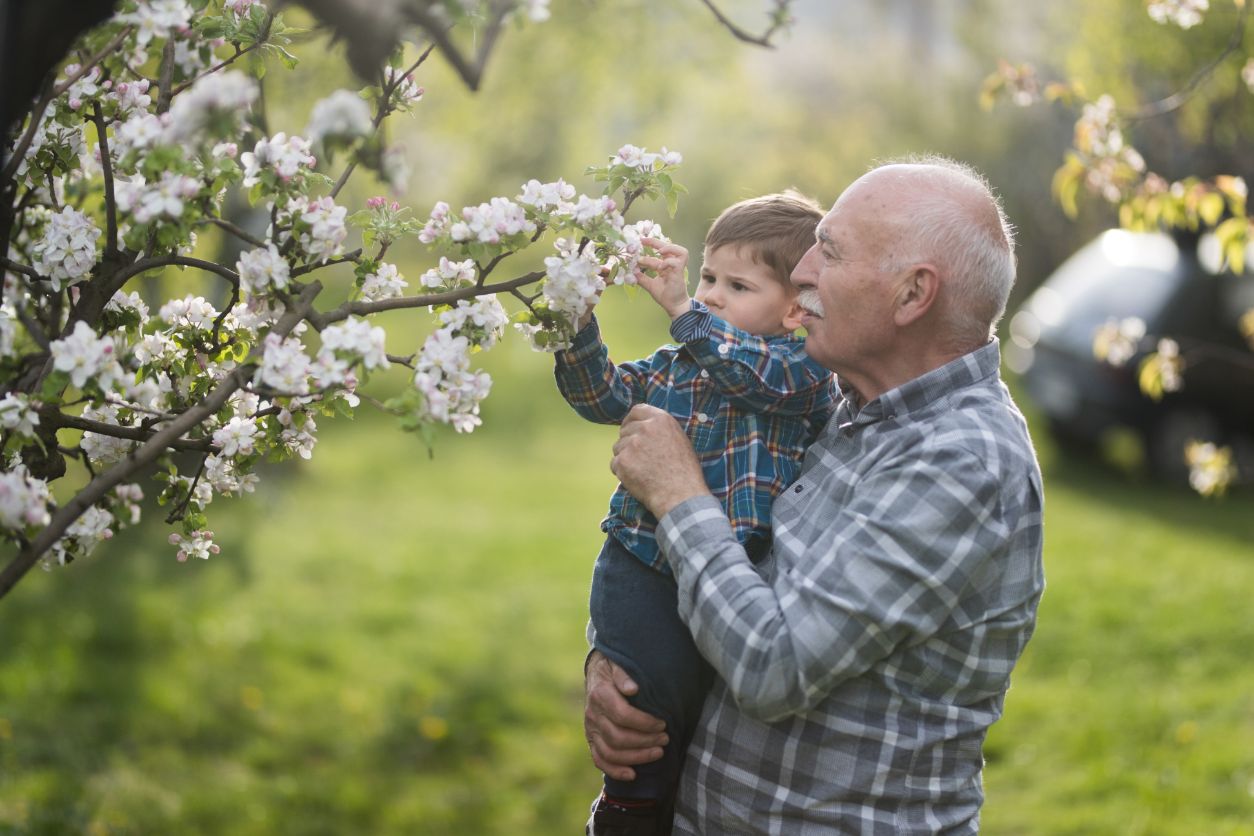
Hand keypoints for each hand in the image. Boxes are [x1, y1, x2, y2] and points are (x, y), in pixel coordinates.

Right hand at [584, 651, 667, 780]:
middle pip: (618, 737)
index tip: (663, 723)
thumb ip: (623, 674)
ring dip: (636, 757)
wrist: (598, 671)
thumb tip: (632, 688)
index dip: (645, 723)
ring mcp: (591, 729)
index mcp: (600, 694)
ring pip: (611, 752)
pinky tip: (633, 774)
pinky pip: (599, 759)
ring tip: (658, 753)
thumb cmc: (614, 666)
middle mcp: (593, 714)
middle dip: (645, 741)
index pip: (622, 715)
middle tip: (665, 738)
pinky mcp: (591, 739)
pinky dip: (615, 770)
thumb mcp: (617, 662)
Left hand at [611, 404, 709, 518]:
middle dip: (629, 443)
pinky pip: (615, 464)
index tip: (631, 429)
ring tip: (642, 471)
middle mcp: (645, 428)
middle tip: (641, 459)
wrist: (680, 495)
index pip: (637, 410)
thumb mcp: (679, 440)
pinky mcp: (622, 462)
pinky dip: (622, 472)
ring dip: (625, 458)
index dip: (632, 421)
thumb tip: (643, 426)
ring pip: (618, 447)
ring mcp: (631, 444)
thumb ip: (660, 429)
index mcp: (661, 419)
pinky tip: (637, 479)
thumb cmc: (684, 472)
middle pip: (625, 431)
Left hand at [634, 238, 691, 319]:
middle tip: (643, 240)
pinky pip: (676, 263)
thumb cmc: (665, 295)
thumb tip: (631, 271)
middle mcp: (673, 265)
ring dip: (669, 248)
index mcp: (666, 265)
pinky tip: (660, 267)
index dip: (650, 244)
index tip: (639, 242)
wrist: (674, 306)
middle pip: (668, 246)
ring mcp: (677, 269)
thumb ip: (641, 278)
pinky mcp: (679, 274)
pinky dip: (668, 262)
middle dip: (655, 241)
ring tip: (659, 251)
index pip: (659, 250)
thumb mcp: (650, 285)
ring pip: (680, 251)